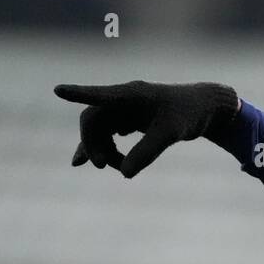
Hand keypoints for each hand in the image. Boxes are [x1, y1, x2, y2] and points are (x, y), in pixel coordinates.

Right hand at [53, 80, 239, 177]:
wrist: (206, 109)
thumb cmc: (190, 114)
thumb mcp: (170, 134)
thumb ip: (147, 152)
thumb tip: (123, 174)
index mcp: (131, 94)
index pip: (99, 95)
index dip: (78, 94)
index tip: (57, 90)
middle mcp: (123, 99)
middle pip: (93, 119)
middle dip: (93, 143)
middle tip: (102, 167)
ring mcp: (125, 109)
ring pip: (100, 130)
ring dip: (101, 150)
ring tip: (115, 168)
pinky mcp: (130, 119)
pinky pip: (108, 134)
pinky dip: (103, 149)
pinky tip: (94, 163)